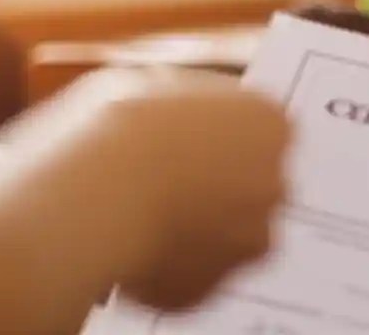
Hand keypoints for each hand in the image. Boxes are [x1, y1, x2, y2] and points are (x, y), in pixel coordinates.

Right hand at [81, 69, 291, 311]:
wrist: (94, 194)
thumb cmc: (119, 126)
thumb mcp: (154, 80)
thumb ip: (188, 98)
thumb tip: (177, 102)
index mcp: (270, 124)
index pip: (263, 131)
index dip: (222, 136)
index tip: (192, 138)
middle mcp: (274, 185)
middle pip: (250, 187)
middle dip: (213, 186)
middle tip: (162, 176)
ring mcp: (247, 243)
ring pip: (223, 236)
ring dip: (193, 228)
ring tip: (138, 210)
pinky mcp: (208, 289)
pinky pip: (188, 274)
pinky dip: (164, 264)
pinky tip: (129, 239)